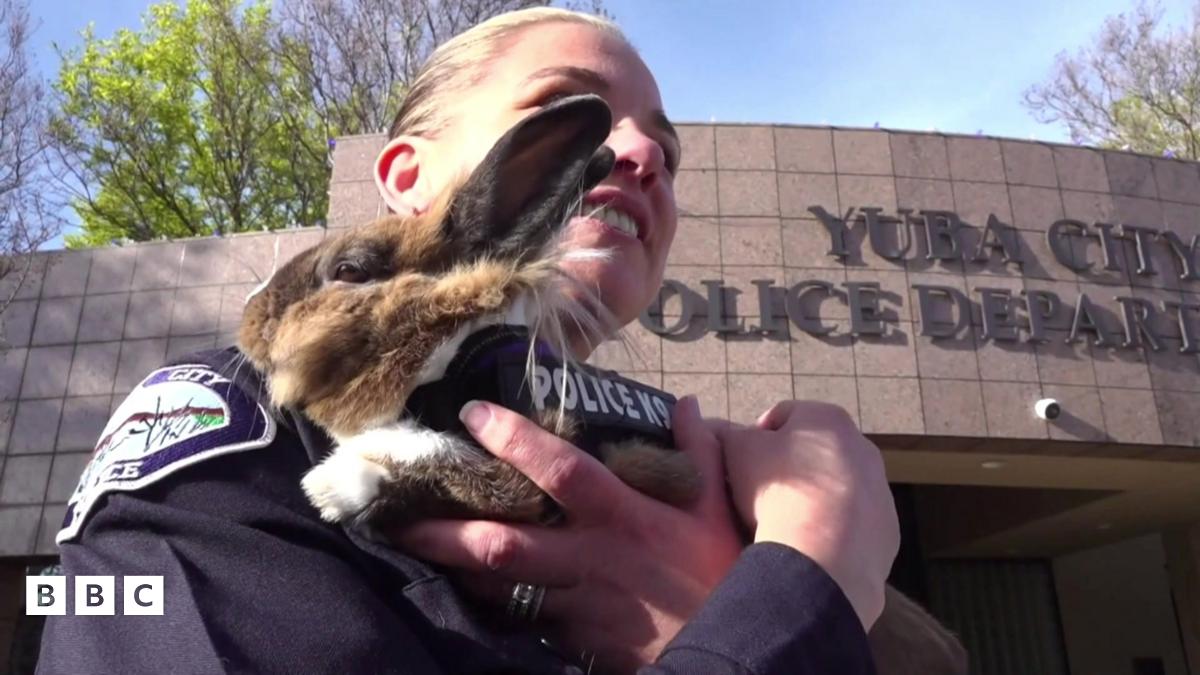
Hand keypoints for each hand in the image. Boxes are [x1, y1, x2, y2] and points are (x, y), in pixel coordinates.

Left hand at [392, 396, 741, 671]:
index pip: (560, 470)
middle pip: (501, 542)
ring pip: (499, 587)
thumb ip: (698, 452)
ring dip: (454, 567)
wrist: (739, 648)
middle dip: (443, 530)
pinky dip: (491, 604)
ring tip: (410, 547)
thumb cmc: (725, 570)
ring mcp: (579, 605)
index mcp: (625, 517)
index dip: (514, 440)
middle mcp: (592, 558)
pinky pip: (521, 620)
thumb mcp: (719, 508)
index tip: (472, 413)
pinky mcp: (576, 641)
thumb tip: (682, 404)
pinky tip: (463, 590)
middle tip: (394, 513)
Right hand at [716, 401, 898, 629]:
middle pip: (813, 451)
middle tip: (760, 496)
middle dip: (789, 469)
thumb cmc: (777, 491)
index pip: (782, 415)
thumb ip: (724, 432)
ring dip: (814, 500)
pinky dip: (835, 530)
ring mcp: (880, 489)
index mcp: (826, 417)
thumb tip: (711, 425)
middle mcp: (862, 446)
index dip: (755, 438)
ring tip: (786, 525)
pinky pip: (854, 524)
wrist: (824, 557)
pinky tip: (813, 545)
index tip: (740, 466)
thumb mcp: (736, 451)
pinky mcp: (887, 529)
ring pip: (837, 488)